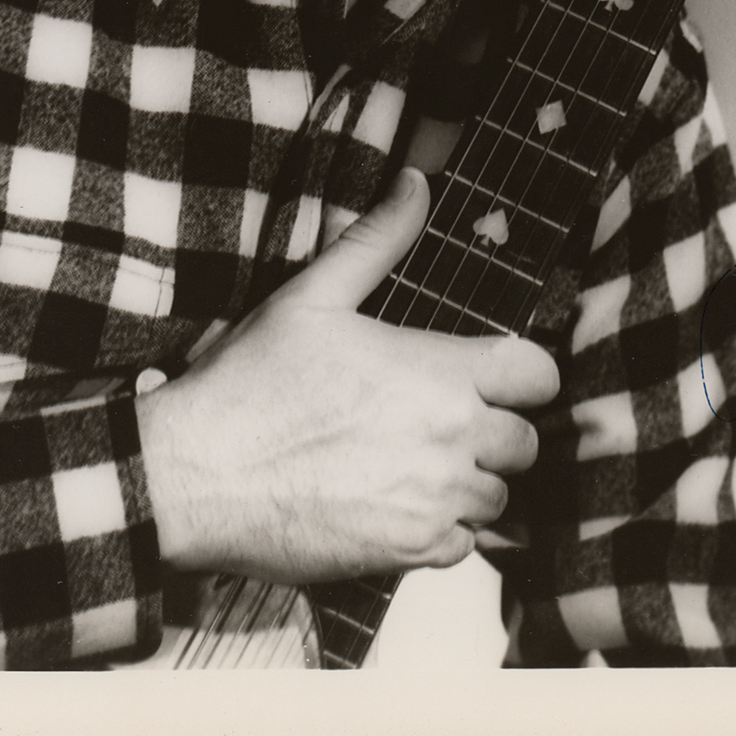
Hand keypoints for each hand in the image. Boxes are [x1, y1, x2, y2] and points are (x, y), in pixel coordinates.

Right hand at [136, 167, 560, 583]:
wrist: (196, 477)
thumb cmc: (251, 384)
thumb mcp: (312, 296)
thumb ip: (376, 240)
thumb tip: (416, 181)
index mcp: (438, 372)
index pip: (538, 374)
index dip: (522, 372)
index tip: (490, 375)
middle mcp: (451, 439)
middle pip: (525, 440)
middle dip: (495, 429)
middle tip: (443, 420)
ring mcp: (433, 502)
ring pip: (497, 498)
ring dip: (470, 482)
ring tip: (417, 462)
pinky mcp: (408, 554)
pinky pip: (461, 548)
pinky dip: (441, 531)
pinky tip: (397, 505)